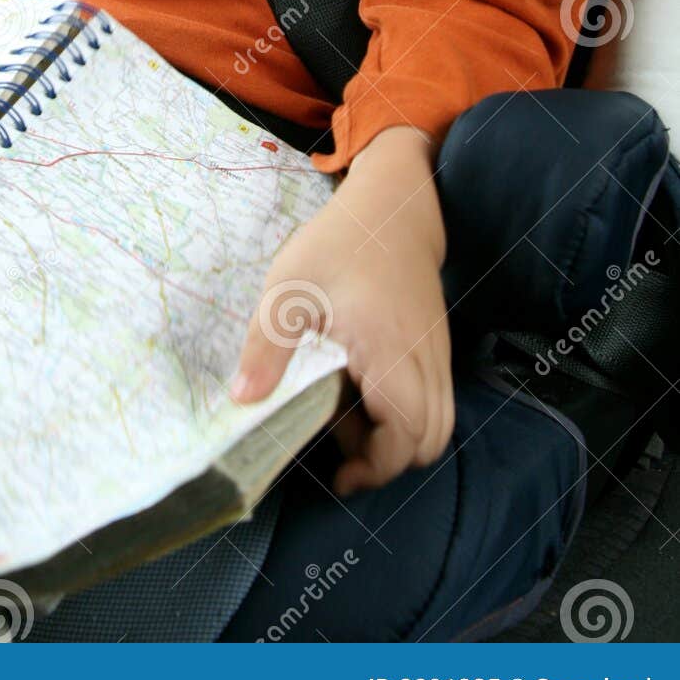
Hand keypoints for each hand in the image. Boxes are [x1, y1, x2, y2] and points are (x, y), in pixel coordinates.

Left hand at [231, 128, 453, 497]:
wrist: (392, 204)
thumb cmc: (339, 243)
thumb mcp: (288, 290)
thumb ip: (267, 347)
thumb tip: (244, 400)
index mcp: (390, 350)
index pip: (406, 435)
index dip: (375, 467)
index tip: (338, 475)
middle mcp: (424, 358)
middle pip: (429, 440)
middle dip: (387, 458)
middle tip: (339, 443)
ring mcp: (435, 352)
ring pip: (436, 422)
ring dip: (395, 434)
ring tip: (344, 411)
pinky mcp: (434, 344)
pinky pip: (432, 396)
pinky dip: (402, 409)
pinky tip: (359, 382)